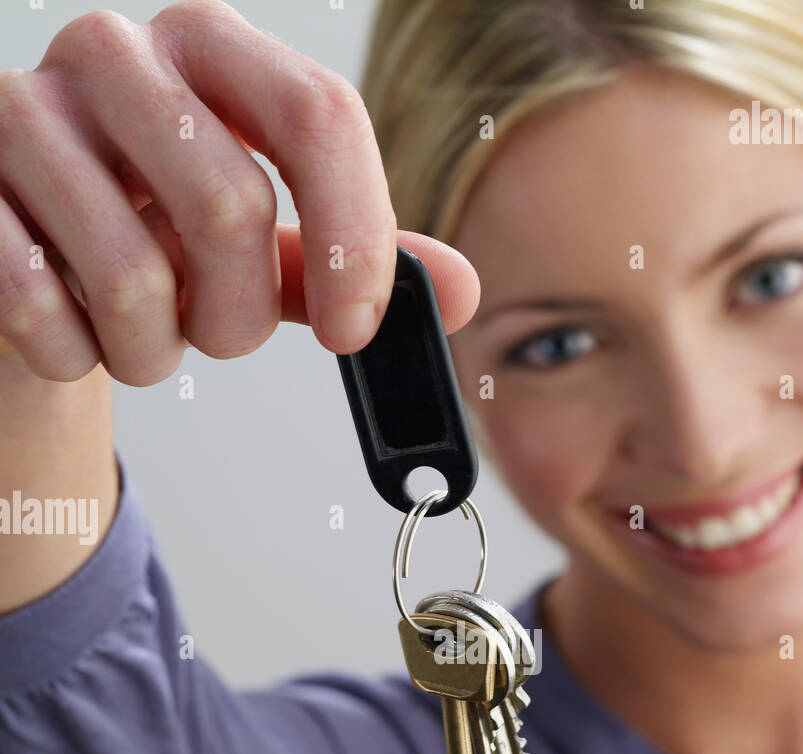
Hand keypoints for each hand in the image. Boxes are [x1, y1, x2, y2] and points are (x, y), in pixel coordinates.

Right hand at [0, 0, 478, 383]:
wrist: (25, 247)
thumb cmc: (154, 235)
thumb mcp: (262, 242)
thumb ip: (346, 258)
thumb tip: (458, 291)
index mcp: (211, 49)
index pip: (318, 115)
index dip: (353, 237)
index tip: (356, 330)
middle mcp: (116, 55)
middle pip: (231, 207)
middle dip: (238, 318)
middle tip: (216, 335)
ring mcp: (24, 113)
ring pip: (133, 278)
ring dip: (153, 352)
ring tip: (138, 333)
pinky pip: (39, 306)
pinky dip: (73, 354)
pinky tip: (70, 329)